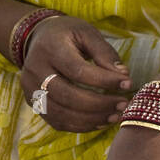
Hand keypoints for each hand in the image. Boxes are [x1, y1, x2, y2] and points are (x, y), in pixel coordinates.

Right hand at [20, 16, 131, 131]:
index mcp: (50, 49)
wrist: (39, 39)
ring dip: (92, 119)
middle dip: (100, 104)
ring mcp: (31, 90)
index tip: (127, 84)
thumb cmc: (67, 35)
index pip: (78, 71)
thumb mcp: (86, 33)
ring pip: (62, 114)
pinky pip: (58, 122)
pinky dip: (81, 126)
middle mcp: (35, 71)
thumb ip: (104, 53)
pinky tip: (100, 121)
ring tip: (115, 116)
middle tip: (123, 104)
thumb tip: (123, 75)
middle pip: (68, 96)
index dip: (105, 80)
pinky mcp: (34, 104)